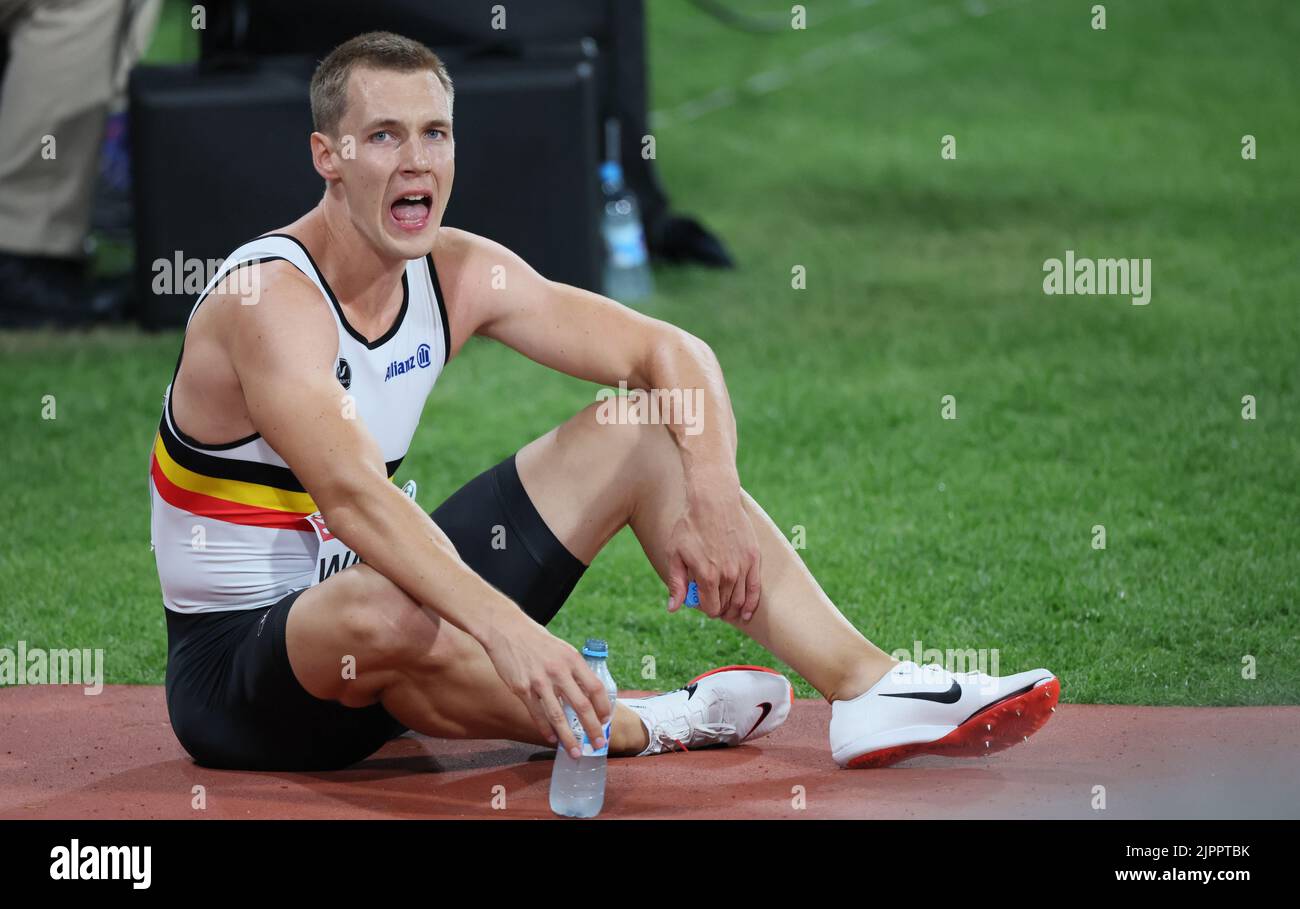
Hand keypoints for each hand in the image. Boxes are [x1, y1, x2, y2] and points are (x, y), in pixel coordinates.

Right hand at [481, 615, 611, 758]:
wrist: (505, 629)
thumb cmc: (534, 638)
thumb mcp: (561, 648)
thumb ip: (573, 668)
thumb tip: (586, 690)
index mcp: (572, 659)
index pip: (595, 688)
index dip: (603, 707)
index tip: (606, 720)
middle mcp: (558, 671)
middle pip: (581, 706)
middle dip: (592, 729)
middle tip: (598, 744)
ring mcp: (539, 681)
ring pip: (558, 716)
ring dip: (568, 738)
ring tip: (575, 751)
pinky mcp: (522, 689)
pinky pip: (537, 714)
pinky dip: (545, 729)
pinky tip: (551, 738)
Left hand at [665, 482, 761, 621]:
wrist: (713, 501)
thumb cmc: (690, 526)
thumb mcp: (675, 554)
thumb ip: (677, 584)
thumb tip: (673, 608)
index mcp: (707, 576)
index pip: (711, 608)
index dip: (705, 609)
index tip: (701, 603)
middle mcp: (728, 575)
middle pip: (726, 605)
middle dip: (719, 610)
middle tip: (713, 606)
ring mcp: (743, 567)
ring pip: (741, 600)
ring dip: (734, 609)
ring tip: (728, 611)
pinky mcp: (753, 558)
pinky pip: (756, 588)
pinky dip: (752, 603)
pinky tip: (747, 612)